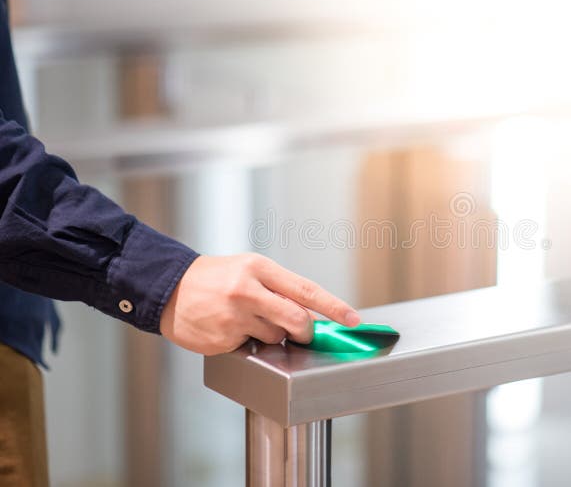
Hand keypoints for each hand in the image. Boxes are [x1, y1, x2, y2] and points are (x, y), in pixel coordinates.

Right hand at [159, 253, 359, 354]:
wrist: (169, 288)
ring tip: (248, 321)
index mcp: (259, 269)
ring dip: (271, 335)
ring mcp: (234, 316)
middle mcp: (248, 291)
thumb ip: (281, 290)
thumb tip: (312, 314)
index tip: (353, 319)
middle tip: (303, 333)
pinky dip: (248, 343)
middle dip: (306, 331)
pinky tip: (230, 328)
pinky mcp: (223, 338)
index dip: (334, 307)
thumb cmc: (216, 279)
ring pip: (275, 337)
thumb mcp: (250, 271)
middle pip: (297, 320)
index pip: (306, 290)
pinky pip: (251, 348)